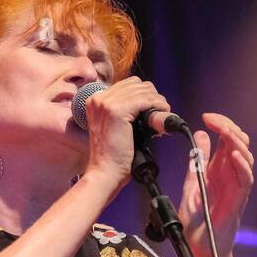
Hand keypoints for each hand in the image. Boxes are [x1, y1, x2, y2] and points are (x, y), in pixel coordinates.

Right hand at [80, 76, 170, 193]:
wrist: (105, 172)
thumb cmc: (112, 156)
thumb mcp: (115, 126)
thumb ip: (126, 111)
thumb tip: (149, 101)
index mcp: (95, 100)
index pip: (128, 85)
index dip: (145, 95)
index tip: (153, 109)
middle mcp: (98, 98)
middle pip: (136, 84)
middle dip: (152, 97)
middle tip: (160, 114)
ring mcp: (106, 103)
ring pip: (143, 90)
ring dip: (157, 102)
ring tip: (161, 117)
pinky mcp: (116, 111)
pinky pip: (145, 100)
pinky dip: (157, 106)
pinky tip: (161, 116)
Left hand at [177, 112, 253, 256]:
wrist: (199, 247)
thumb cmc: (197, 221)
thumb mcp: (192, 183)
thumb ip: (197, 161)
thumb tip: (200, 135)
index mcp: (220, 169)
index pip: (228, 138)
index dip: (221, 124)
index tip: (206, 117)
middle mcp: (231, 175)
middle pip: (240, 142)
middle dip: (228, 127)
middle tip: (213, 120)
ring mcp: (237, 187)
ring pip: (247, 157)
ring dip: (237, 142)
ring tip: (225, 133)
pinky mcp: (239, 200)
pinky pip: (246, 179)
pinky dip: (242, 165)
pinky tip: (235, 155)